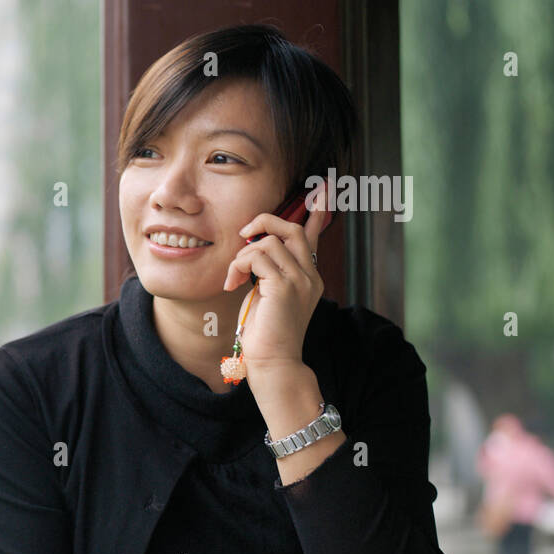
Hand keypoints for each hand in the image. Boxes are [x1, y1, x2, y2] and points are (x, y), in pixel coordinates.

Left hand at [222, 183, 328, 382]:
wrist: (273, 363)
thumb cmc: (265, 334)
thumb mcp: (267, 297)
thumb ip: (267, 273)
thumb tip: (255, 251)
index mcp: (309, 277)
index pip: (313, 236)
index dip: (316, 212)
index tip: (321, 190)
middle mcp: (310, 275)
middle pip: (291, 227)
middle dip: (263, 222)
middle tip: (243, 235)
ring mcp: (300, 279)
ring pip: (268, 241)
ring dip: (242, 256)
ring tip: (234, 279)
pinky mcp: (284, 286)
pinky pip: (257, 255)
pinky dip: (239, 265)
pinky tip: (233, 284)